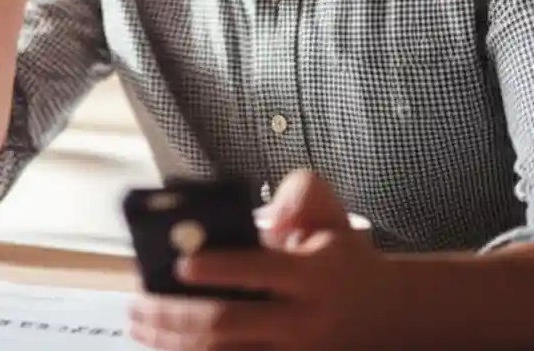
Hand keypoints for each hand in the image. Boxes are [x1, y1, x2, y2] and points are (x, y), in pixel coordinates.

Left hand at [129, 171, 394, 350]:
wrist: (393, 315)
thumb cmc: (346, 258)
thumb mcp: (334, 217)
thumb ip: (303, 196)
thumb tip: (269, 214)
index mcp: (314, 276)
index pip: (260, 272)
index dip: (218, 270)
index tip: (178, 265)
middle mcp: (304, 322)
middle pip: (230, 325)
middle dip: (177, 315)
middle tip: (140, 303)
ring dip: (175, 343)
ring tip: (140, 325)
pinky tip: (168, 346)